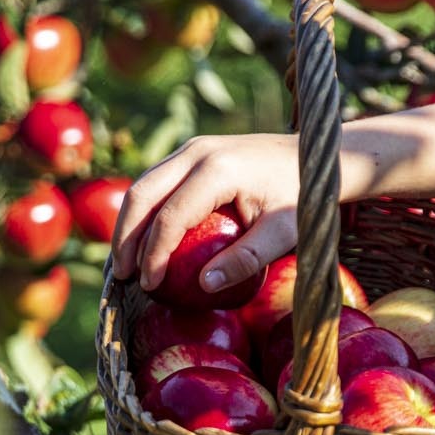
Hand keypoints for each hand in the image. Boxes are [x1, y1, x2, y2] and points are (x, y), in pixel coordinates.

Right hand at [110, 133, 302, 294]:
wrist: (312, 157)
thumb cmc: (301, 198)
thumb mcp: (283, 234)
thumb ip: (246, 259)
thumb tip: (204, 285)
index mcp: (219, 170)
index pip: (171, 216)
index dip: (154, 253)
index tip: (150, 284)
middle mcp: (197, 152)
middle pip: (142, 194)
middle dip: (126, 238)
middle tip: (122, 276)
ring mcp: (191, 148)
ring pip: (143, 184)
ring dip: (128, 224)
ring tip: (125, 264)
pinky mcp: (191, 152)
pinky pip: (156, 181)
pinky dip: (143, 212)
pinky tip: (142, 242)